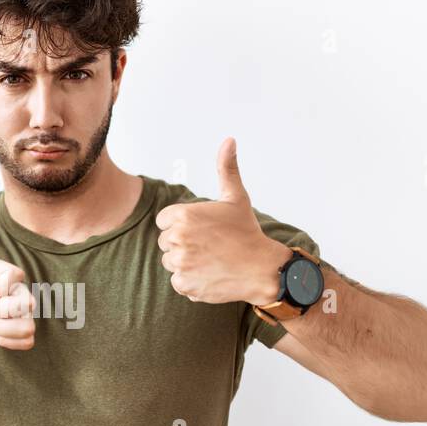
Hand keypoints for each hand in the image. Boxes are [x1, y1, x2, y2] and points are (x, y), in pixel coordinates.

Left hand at [154, 137, 293, 304]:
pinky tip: (210, 274)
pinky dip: (191, 281)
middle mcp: (178, 239)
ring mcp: (181, 263)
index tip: (202, 230)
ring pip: (170, 263)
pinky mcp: (185, 284)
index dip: (182, 226)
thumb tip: (229, 140)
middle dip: (183, 244)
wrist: (262, 268)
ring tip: (210, 259)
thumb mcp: (235, 197)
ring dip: (186, 263)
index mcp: (183, 215)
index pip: (164, 222)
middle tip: (209, 246)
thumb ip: (226, 168)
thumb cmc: (247, 233)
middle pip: (166, 242)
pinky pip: (177, 282)